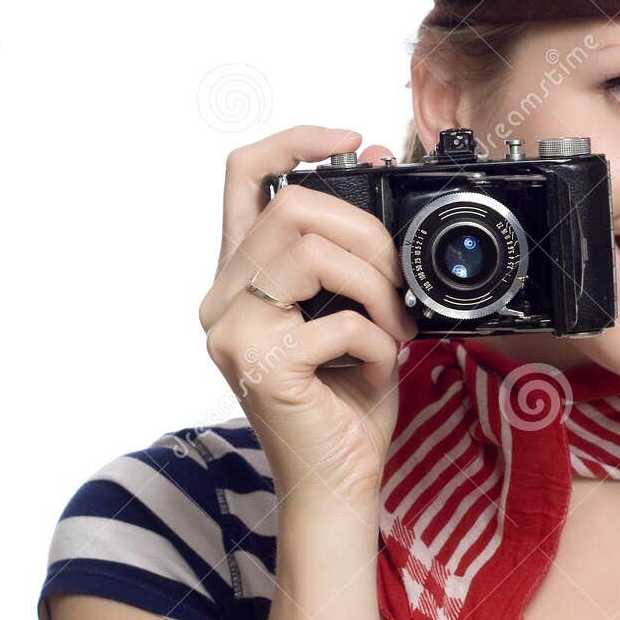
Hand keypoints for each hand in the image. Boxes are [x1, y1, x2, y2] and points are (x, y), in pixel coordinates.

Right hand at [198, 125, 417, 511]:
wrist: (340, 481)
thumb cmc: (347, 398)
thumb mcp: (356, 306)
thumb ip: (352, 245)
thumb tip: (375, 159)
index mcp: (243, 275)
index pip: (242, 174)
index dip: (294, 139)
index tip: (352, 138)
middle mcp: (223, 297)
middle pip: (290, 205)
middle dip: (366, 234)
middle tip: (396, 282)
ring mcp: (232, 332)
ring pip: (310, 252)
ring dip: (374, 284)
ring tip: (392, 326)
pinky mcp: (260, 366)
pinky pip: (338, 321)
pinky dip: (378, 341)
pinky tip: (377, 366)